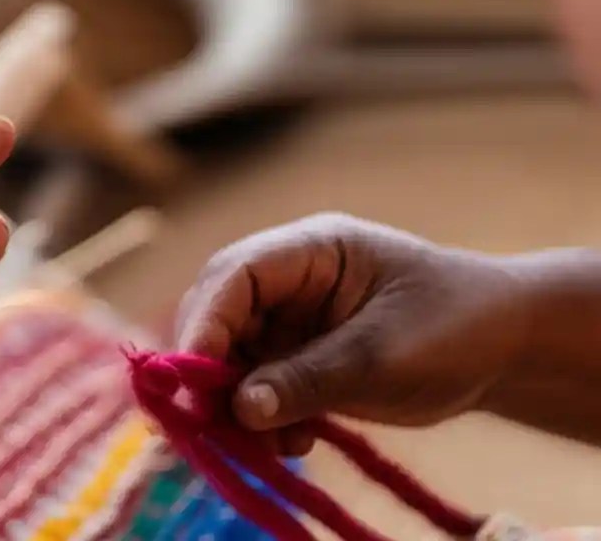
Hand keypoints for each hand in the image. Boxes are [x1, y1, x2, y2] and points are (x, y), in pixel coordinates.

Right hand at [175, 213, 534, 454]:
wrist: (504, 348)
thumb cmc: (457, 326)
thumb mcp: (385, 354)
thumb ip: (310, 378)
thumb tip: (240, 408)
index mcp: (309, 250)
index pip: (233, 277)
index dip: (203, 325)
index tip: (189, 381)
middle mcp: (286, 281)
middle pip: (217, 318)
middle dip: (210, 372)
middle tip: (213, 423)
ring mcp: (287, 320)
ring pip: (230, 360)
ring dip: (237, 406)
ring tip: (273, 444)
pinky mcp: (295, 359)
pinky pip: (256, 390)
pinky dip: (262, 420)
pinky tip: (294, 444)